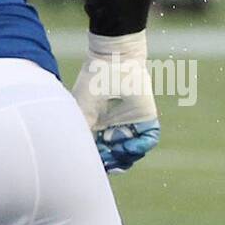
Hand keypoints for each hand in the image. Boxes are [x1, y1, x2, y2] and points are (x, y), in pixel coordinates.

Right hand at [72, 31, 159, 172]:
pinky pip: (149, 138)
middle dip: (113, 161)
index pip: (100, 150)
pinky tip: (131, 145)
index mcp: (97, 125)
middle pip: (117, 154)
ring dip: (126, 155)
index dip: (99, 160)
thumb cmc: (94, 81)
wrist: (115, 61)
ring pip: (133, 150)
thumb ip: (82, 131)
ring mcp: (132, 123)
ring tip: (119, 151)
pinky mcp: (147, 118)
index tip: (96, 163)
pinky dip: (142, 145)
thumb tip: (75, 154)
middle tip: (109, 161)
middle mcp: (114, 126)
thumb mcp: (82, 110)